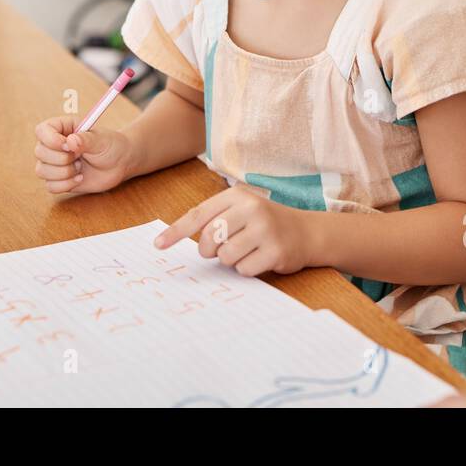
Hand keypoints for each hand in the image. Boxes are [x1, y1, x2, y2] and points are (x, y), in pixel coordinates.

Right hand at [33, 116, 134, 194]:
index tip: (67, 145)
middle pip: (39, 152)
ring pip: (42, 171)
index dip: (50, 139)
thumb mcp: (101, 140)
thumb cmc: (111, 146)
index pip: (41, 130)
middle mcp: (54, 145)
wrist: (119, 164)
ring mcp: (55, 163)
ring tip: (80, 167)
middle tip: (79, 157)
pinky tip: (80, 179)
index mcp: (62, 128)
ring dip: (63, 173)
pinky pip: (50, 186)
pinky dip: (65, 185)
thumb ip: (85, 140)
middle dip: (61, 159)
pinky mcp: (58, 179)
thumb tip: (70, 141)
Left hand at [154, 185, 316, 275]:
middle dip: (211, 250)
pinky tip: (260, 258)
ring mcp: (265, 229)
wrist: (307, 232)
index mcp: (237, 196)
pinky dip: (247, 269)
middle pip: (209, 239)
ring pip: (225, 256)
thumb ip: (214, 219)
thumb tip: (173, 239)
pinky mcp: (275, 251)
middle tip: (224, 247)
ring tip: (247, 250)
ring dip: (231, 260)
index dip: (176, 232)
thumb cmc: (265, 223)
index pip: (198, 215)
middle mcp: (251, 208)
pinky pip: (244, 269)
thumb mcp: (241, 210)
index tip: (158, 245)